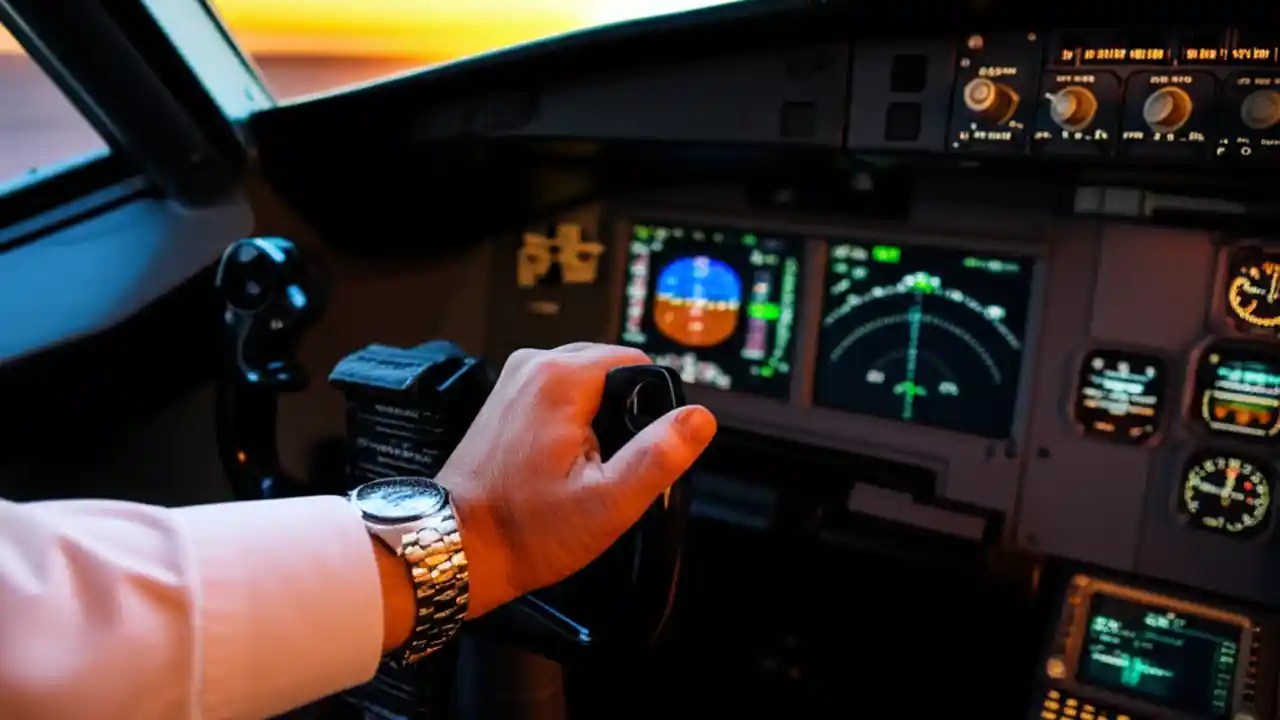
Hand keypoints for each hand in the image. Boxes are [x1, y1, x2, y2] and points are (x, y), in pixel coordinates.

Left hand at [437, 342, 716, 617]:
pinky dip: (573, 422)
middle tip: (607, 467)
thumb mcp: (608, 503)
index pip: (637, 363)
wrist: (460, 546)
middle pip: (612, 369)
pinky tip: (563, 463)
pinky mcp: (507, 399)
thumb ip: (659, 456)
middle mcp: (535, 366)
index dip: (651, 409)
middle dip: (624, 414)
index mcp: (562, 379)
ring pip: (587, 382)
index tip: (633, 453)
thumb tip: (699, 418)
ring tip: (585, 468)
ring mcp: (516, 380)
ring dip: (598, 419)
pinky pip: (560, 394)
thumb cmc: (526, 531)